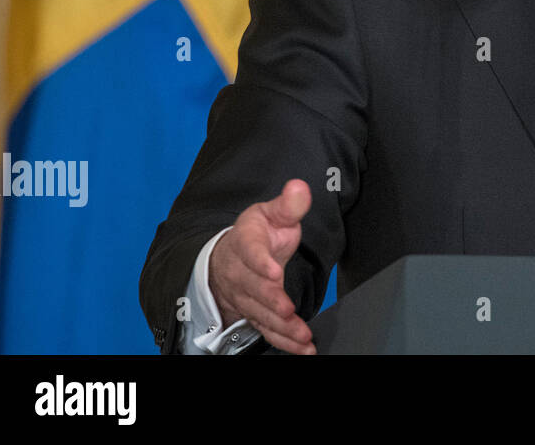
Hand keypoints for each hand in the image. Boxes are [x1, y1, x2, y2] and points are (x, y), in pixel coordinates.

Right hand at [209, 179, 315, 353]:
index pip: (250, 252)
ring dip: (281, 326)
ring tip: (302, 335)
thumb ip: (288, 205)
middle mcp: (241, 273)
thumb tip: (299, 187)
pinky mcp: (255, 313)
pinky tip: (303, 347)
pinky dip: (285, 341)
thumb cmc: (257, 233)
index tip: (274, 270)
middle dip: (270, 300)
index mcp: (245, 242)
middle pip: (254, 289)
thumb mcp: (271, 213)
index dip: (260, 262)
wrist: (231, 257)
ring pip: (261, 313)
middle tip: (287, 309)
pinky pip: (268, 330)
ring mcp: (246, 296)